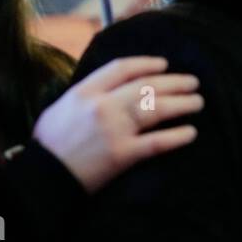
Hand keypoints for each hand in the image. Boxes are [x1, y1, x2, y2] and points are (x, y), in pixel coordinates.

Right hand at [33, 56, 202, 192]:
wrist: (43, 177)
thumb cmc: (51, 144)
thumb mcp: (63, 108)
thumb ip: (89, 95)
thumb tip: (115, 88)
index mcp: (84, 91)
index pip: (122, 68)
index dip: (147, 64)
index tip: (164, 65)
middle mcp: (101, 106)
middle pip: (146, 86)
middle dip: (174, 82)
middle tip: (193, 83)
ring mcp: (113, 129)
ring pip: (156, 109)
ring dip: (182, 104)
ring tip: (198, 103)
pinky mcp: (122, 154)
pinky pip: (156, 142)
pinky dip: (177, 137)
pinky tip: (191, 133)